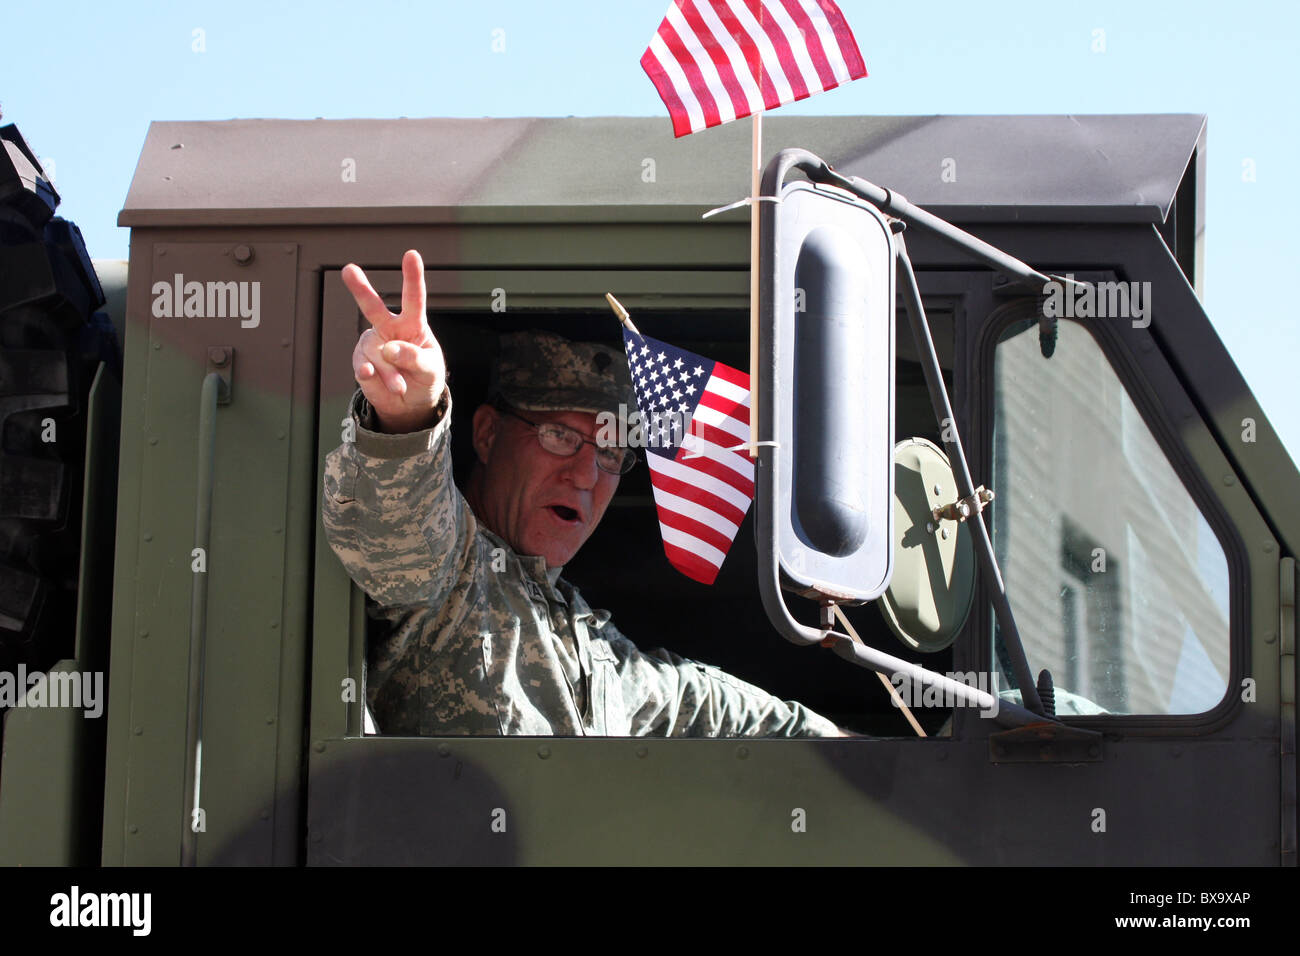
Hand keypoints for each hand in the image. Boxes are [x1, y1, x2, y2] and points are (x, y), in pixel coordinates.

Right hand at [342, 249, 446, 433]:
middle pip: (374, 307)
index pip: (414, 298)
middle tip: (348, 270)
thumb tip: (389, 349)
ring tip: (400, 386)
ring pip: (375, 353)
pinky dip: (370, 375)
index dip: (412, 276)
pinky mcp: (361, 362)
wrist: (410, 403)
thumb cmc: (425, 377)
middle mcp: (389, 329)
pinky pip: (361, 366)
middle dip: (360, 289)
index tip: (411, 255)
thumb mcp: (430, 369)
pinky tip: (371, 375)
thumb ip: (415, 358)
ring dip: (389, 372)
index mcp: (413, 324)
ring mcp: (373, 345)